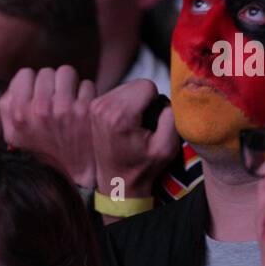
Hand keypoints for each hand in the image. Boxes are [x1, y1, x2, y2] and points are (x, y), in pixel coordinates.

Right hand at [0, 66, 96, 187]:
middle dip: (51, 84)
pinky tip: (82, 110)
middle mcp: (39, 109)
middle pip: (46, 72)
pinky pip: (86, 84)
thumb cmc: (41, 152)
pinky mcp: (85, 110)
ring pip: (66, 72)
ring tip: (69, 100)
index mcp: (19, 113)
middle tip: (54, 99)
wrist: (71, 175)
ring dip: (69, 84)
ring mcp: (63, 109)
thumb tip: (17, 83)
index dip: (32, 83)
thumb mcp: (14, 134)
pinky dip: (85, 94)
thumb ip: (7, 106)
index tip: (37, 94)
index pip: (25, 74)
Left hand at [90, 79, 178, 202]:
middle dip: (145, 100)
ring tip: (133, 125)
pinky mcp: (93, 108)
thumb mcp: (166, 147)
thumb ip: (171, 118)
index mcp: (120, 115)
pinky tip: (123, 123)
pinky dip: (124, 103)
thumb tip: (166, 98)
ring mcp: (95, 106)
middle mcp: (103, 107)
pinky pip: (117, 93)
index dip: (156, 101)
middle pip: (137, 84)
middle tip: (142, 125)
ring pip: (127, 86)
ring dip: (135, 101)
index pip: (147, 85)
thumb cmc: (143, 167)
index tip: (151, 122)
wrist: (117, 182)